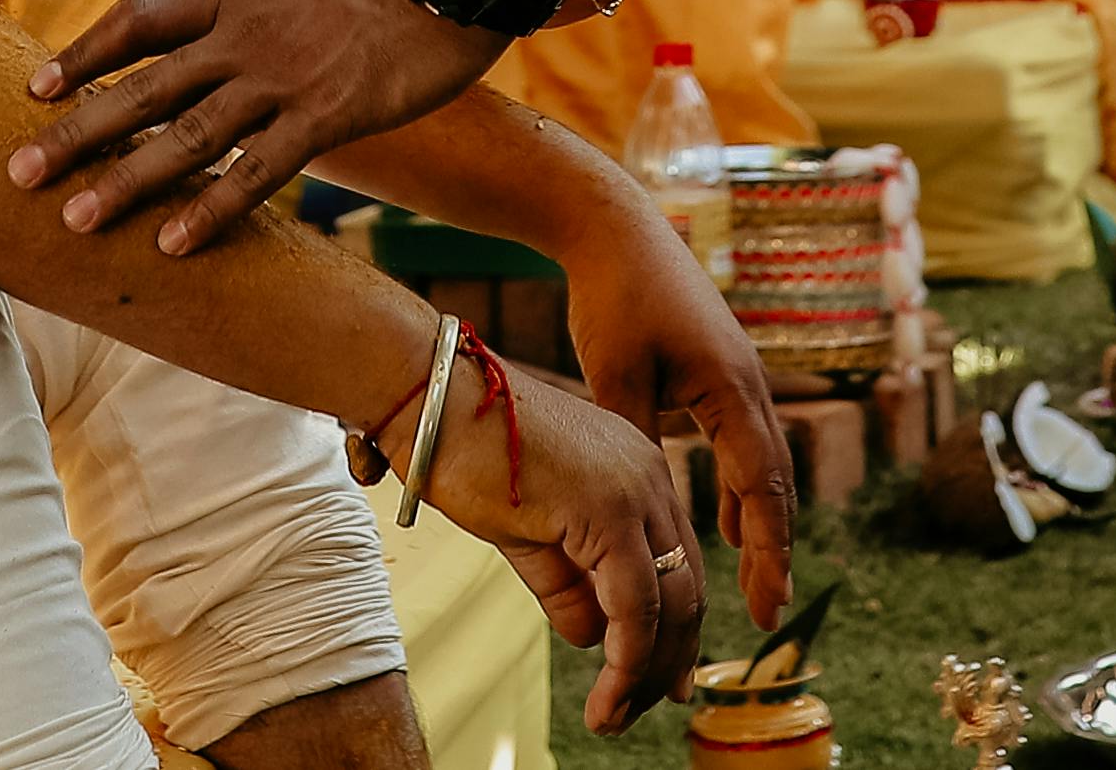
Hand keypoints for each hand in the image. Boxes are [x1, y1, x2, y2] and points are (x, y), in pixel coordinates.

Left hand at [13, 0, 504, 255]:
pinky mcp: (328, 114)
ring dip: (127, 179)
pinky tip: (173, 244)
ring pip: (187, 134)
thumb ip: (256, 18)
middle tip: (17, 172)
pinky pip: (258, 169)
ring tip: (75, 221)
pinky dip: (211, 209)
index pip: (138, 19)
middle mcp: (245, 36)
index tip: (33, 85)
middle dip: (75, 130)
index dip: (82, 52)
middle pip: (142, 85)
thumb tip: (222, 48)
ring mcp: (283, 76)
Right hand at [423, 353, 711, 729]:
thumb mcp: (529, 531)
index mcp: (637, 470)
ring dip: (644, 673)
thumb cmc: (468, 454)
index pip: (676, 562)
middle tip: (639, 709)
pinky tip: (605, 699)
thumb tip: (591, 638)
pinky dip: (625, 662)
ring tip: (613, 716)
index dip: (674, 629)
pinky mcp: (608, 511)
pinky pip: (634, 606)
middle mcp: (649, 475)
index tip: (660, 681)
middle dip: (666, 660)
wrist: (430, 401)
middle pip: (685, 587)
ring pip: (668, 604)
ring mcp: (635, 490)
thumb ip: (567, 580)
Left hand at [550, 177, 797, 635]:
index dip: (766, 551)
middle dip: (772, 547)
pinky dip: (739, 484)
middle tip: (767, 611)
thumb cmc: (612, 295)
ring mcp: (739, 372)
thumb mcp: (615, 376)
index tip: (766, 605)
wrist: (614, 225)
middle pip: (775, 480)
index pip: (762, 485)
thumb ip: (634, 441)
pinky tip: (720, 519)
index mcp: (731, 386)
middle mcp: (749, 382)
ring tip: (754, 579)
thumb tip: (640, 509)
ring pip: (763, 460)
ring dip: (759, 518)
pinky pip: (741, 438)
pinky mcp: (719, 366)